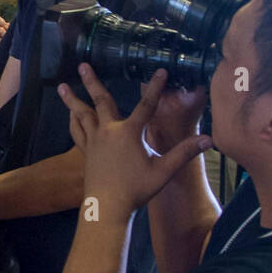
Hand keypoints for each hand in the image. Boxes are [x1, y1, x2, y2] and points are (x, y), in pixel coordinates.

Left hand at [58, 64, 211, 219]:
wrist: (107, 208)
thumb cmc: (136, 190)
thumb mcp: (163, 171)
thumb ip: (184, 153)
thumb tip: (208, 140)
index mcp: (129, 133)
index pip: (146, 105)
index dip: (156, 88)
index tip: (161, 71)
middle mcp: (109, 132)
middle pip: (101, 101)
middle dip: (92, 81)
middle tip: (83, 64)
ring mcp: (95, 141)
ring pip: (82, 115)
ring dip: (72, 100)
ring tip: (62, 86)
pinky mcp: (86, 152)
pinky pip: (77, 132)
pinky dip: (73, 121)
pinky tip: (70, 115)